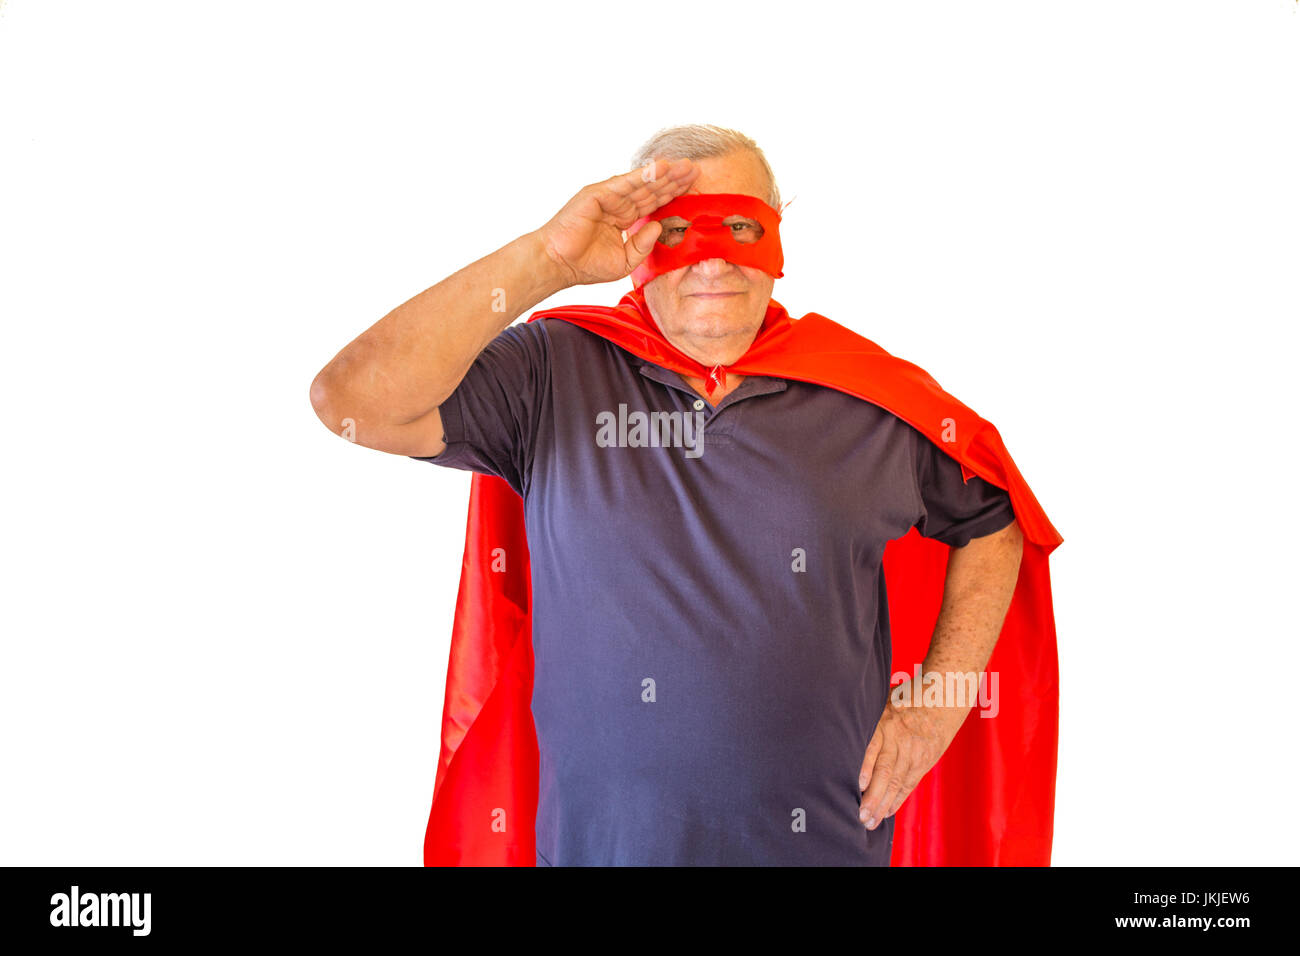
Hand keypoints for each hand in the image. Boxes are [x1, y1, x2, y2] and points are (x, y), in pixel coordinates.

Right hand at [534, 157, 699, 286]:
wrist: (559, 265)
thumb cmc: (587, 265)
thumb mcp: (625, 261)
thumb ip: (643, 245)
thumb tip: (659, 225)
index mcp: (625, 218)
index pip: (653, 202)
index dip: (673, 194)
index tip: (693, 186)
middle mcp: (618, 204)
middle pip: (652, 189)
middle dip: (674, 179)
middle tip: (695, 169)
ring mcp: (608, 197)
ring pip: (641, 183)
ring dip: (663, 173)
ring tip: (684, 165)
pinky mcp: (597, 193)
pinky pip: (624, 184)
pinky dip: (642, 175)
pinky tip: (660, 168)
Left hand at [857, 692, 967, 829]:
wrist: (942, 699)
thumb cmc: (905, 698)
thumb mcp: (881, 700)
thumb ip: (865, 718)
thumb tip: (837, 730)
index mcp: (886, 723)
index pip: (873, 747)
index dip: (865, 767)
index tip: (856, 785)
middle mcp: (900, 740)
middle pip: (885, 771)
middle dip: (872, 796)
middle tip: (859, 815)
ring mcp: (913, 754)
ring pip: (896, 783)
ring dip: (882, 804)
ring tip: (869, 821)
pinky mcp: (923, 762)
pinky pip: (909, 784)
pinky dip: (897, 800)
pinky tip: (886, 812)